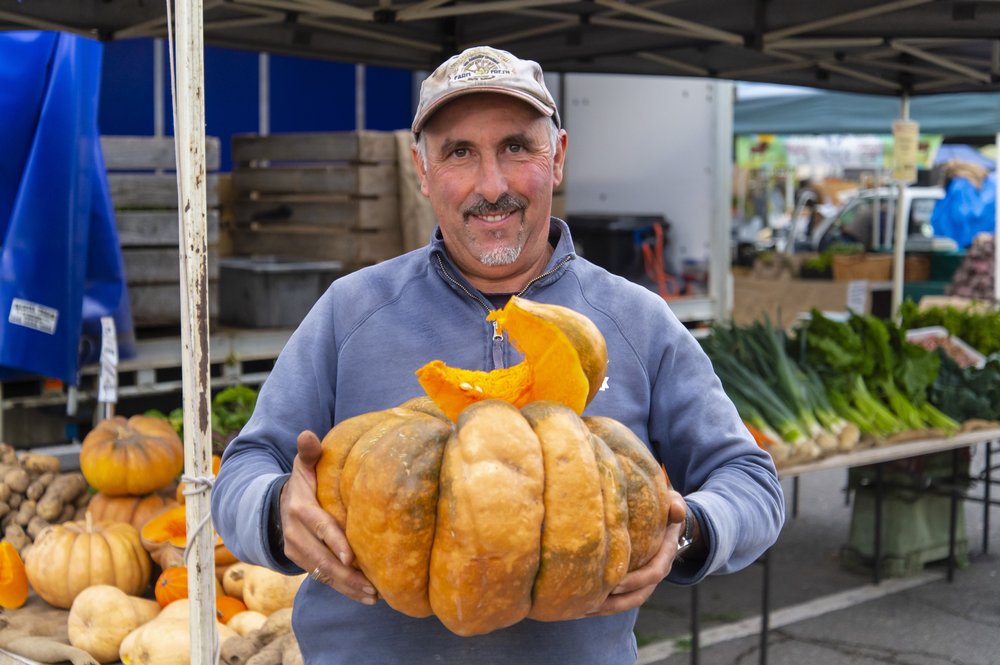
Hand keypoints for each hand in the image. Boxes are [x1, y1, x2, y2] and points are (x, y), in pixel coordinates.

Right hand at [278, 430, 377, 605]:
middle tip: (373, 586)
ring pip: (322, 573)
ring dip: (347, 587)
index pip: (319, 526)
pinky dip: (342, 589)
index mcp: (300, 508)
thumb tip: (308, 435)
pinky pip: (322, 578)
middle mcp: (296, 533)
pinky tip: (363, 595)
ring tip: (373, 596)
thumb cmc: (302, 481)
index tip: (351, 556)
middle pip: (322, 558)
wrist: (276, 505)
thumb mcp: (302, 464)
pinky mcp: (301, 561)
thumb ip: (308, 452)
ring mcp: (297, 550)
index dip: (334, 541)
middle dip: (347, 574)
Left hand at [587, 489, 688, 615]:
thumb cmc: (664, 507)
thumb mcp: (672, 502)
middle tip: (592, 602)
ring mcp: (644, 579)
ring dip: (608, 608)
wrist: (666, 520)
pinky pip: (621, 598)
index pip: (653, 573)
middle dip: (616, 601)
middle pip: (639, 595)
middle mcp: (656, 571)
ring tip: (583, 610)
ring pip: (628, 601)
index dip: (636, 580)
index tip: (614, 583)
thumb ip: (675, 505)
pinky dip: (604, 605)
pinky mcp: (632, 581)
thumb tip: (676, 511)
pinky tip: (583, 607)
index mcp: (665, 554)